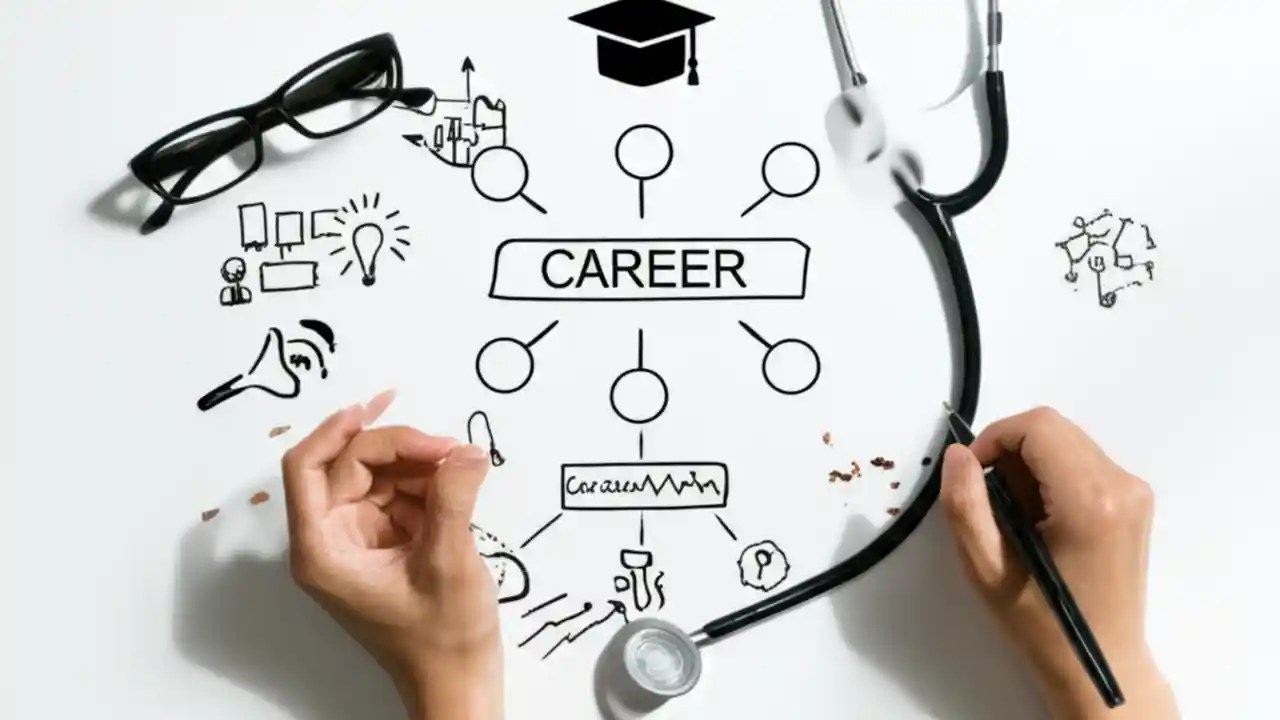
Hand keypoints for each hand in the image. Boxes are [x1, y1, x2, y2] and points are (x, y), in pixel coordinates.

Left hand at [282, 401, 501, 719]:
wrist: (460, 683)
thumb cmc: (441, 642)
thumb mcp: (449, 562)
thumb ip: (453, 499)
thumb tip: (467, 451)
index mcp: (324, 550)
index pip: (306, 469)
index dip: (335, 430)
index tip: (375, 407)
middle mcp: (333, 542)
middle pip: (350, 467)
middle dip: (399, 449)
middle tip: (449, 448)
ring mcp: (361, 543)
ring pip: (379, 477)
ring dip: (420, 466)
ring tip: (461, 468)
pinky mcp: (389, 545)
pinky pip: (401, 496)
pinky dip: (430, 485)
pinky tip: (458, 483)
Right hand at [940, 407, 1176, 719]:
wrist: (1101, 665)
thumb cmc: (1042, 623)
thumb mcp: (987, 567)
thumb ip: (965, 504)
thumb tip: (959, 453)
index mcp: (1090, 499)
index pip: (1037, 427)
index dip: (994, 439)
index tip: (973, 477)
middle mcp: (1122, 484)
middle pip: (1052, 429)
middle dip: (1010, 453)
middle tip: (994, 503)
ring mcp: (1135, 492)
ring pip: (1066, 442)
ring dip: (1030, 466)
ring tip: (1018, 518)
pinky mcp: (1135, 501)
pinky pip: (1082, 462)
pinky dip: (1052, 477)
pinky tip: (1042, 521)